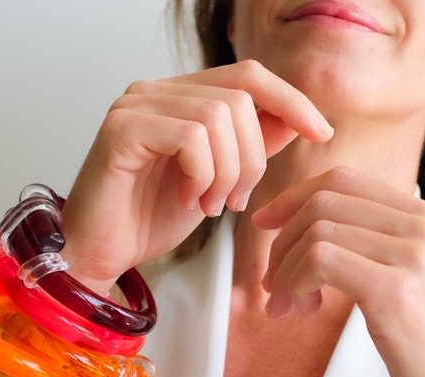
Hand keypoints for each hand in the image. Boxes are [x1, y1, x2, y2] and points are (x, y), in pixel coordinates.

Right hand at [60, 60, 333, 291]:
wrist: (101, 253)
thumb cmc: (151, 219)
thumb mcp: (217, 182)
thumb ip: (250, 147)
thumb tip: (296, 121)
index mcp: (181, 99)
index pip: (248, 76)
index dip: (291, 99)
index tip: (322, 133)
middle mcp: (157, 92)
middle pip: (241, 97)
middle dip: (254, 159)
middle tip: (236, 201)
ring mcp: (136, 106)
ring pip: (219, 116)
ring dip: (229, 173)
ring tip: (210, 205)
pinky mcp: (121, 129)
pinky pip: (190, 137)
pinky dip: (202, 175)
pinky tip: (190, 200)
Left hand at [252, 167, 424, 376]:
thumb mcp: (408, 280)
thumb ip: (372, 247)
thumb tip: (306, 230)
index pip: (343, 180)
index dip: (293, 198)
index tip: (266, 227)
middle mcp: (422, 226)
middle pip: (324, 202)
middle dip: (282, 241)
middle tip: (272, 284)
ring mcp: (412, 256)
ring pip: (316, 233)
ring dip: (284, 271)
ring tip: (287, 306)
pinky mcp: (394, 291)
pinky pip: (320, 261)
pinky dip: (294, 284)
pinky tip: (299, 311)